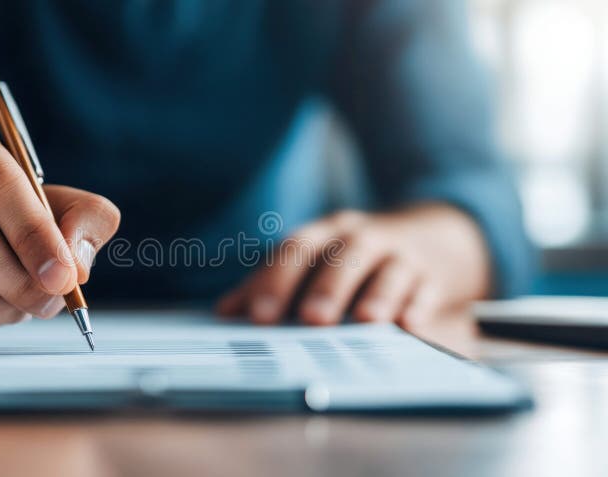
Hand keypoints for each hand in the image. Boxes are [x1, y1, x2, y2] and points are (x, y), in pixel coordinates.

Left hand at [217, 205, 489, 326]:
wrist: (431, 235)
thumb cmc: (355, 258)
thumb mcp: (316, 260)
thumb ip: (272, 284)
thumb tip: (224, 312)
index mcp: (326, 234)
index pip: (296, 250)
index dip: (275, 280)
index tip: (257, 316)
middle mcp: (362, 238)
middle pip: (343, 256)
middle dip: (327, 287)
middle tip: (313, 319)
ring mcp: (400, 254)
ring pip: (389, 268)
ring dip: (378, 294)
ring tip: (368, 321)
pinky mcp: (433, 275)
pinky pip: (427, 288)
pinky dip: (420, 305)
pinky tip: (411, 326)